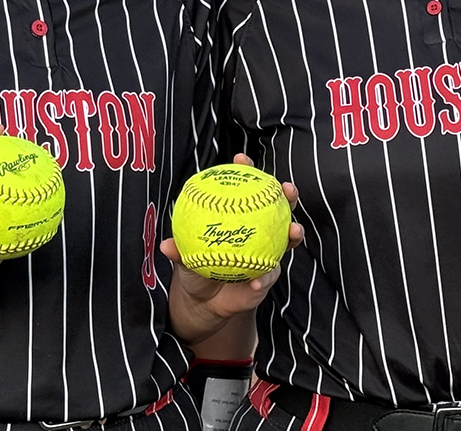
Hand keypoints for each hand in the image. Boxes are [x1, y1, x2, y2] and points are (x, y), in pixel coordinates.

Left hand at [165, 153, 303, 341]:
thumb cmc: (196, 270)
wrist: (205, 302)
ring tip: (293, 230)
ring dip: (294, 232)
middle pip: (279, 206)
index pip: (245, 188)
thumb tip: (166, 245)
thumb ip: (180, 253)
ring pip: (288, 237)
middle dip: (286, 194)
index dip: (246, 171)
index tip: (241, 159)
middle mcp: (259, 229)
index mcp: (239, 217)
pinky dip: (264, 278)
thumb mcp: (186, 261)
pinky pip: (270, 275)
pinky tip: (257, 282)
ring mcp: (269, 251)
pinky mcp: (270, 274)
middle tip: (286, 188)